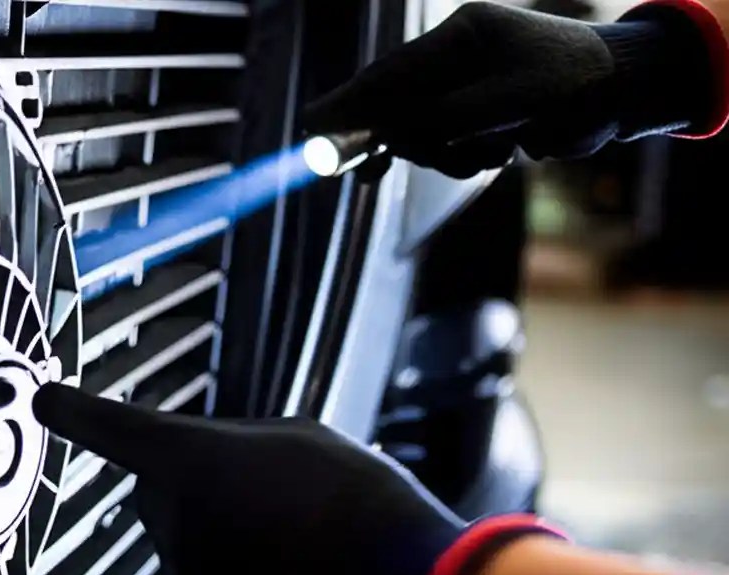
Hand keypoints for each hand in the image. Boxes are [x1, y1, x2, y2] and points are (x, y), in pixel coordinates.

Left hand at [32, 384, 464, 574]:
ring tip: (299, 549)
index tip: (46, 398)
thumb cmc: (361, 511)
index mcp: (189, 462)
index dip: (75, 411)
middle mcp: (173, 527)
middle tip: (270, 500)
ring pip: (192, 556)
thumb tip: (212, 464)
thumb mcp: (299, 442)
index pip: (112, 427)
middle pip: (161, 499)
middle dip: (196, 495)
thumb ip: (232, 446)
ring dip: (229, 549)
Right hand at [304, 1, 722, 177]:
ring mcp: (469, 84)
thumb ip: (437, 119)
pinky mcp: (481, 112)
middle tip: (372, 173)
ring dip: (446, 155)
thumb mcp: (501, 105)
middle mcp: (459, 57)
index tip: (309, 127)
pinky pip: (449, 144)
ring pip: (424, 133)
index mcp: (460, 36)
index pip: (388, 73)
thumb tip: (383, 133)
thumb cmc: (574, 86)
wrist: (630, 93)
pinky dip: (462, 157)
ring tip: (493, 152)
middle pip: (398, 108)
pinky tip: (497, 152)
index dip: (346, 104)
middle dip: (403, 140)